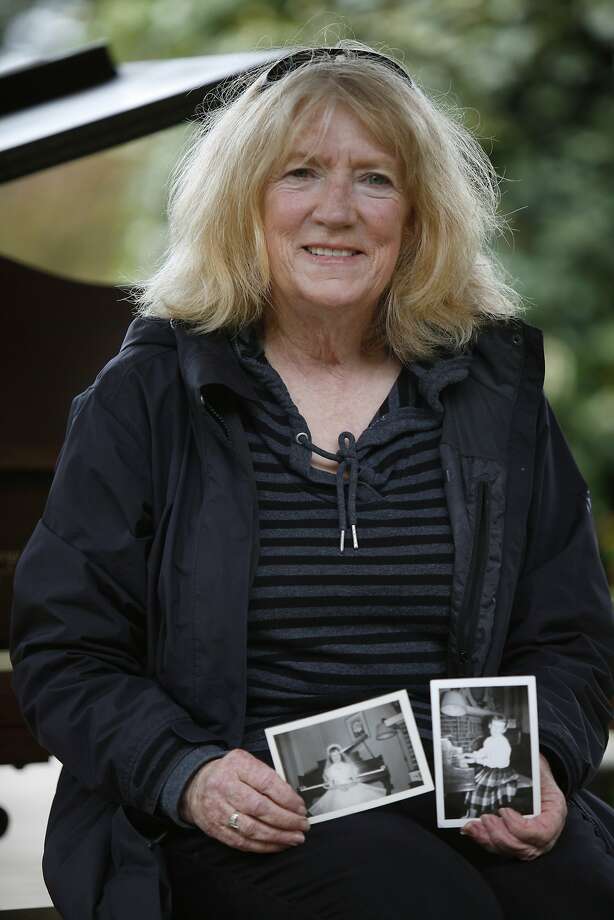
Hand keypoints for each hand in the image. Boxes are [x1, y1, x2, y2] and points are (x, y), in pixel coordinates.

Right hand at [179, 748, 310, 852]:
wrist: (196, 784)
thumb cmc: (229, 773)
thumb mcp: (246, 762)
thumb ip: (266, 776)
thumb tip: (292, 798)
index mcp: (237, 765)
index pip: (267, 782)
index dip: (287, 798)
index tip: (301, 807)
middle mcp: (225, 786)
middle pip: (260, 808)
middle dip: (286, 820)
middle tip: (303, 825)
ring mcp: (218, 809)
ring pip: (252, 828)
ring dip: (278, 836)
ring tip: (295, 838)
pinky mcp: (216, 829)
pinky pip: (243, 842)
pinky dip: (264, 846)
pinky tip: (278, 844)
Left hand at [461, 754, 566, 859]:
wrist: (537, 775)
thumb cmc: (538, 772)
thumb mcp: (537, 767)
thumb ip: (527, 769)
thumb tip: (503, 759)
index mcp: (555, 815)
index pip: (542, 834)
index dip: (520, 827)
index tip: (504, 811)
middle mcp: (546, 834)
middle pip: (524, 848)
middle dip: (501, 835)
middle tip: (486, 818)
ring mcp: (531, 841)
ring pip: (510, 850)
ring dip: (489, 839)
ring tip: (474, 825)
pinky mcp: (516, 841)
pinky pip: (501, 847)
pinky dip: (485, 840)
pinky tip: (472, 829)